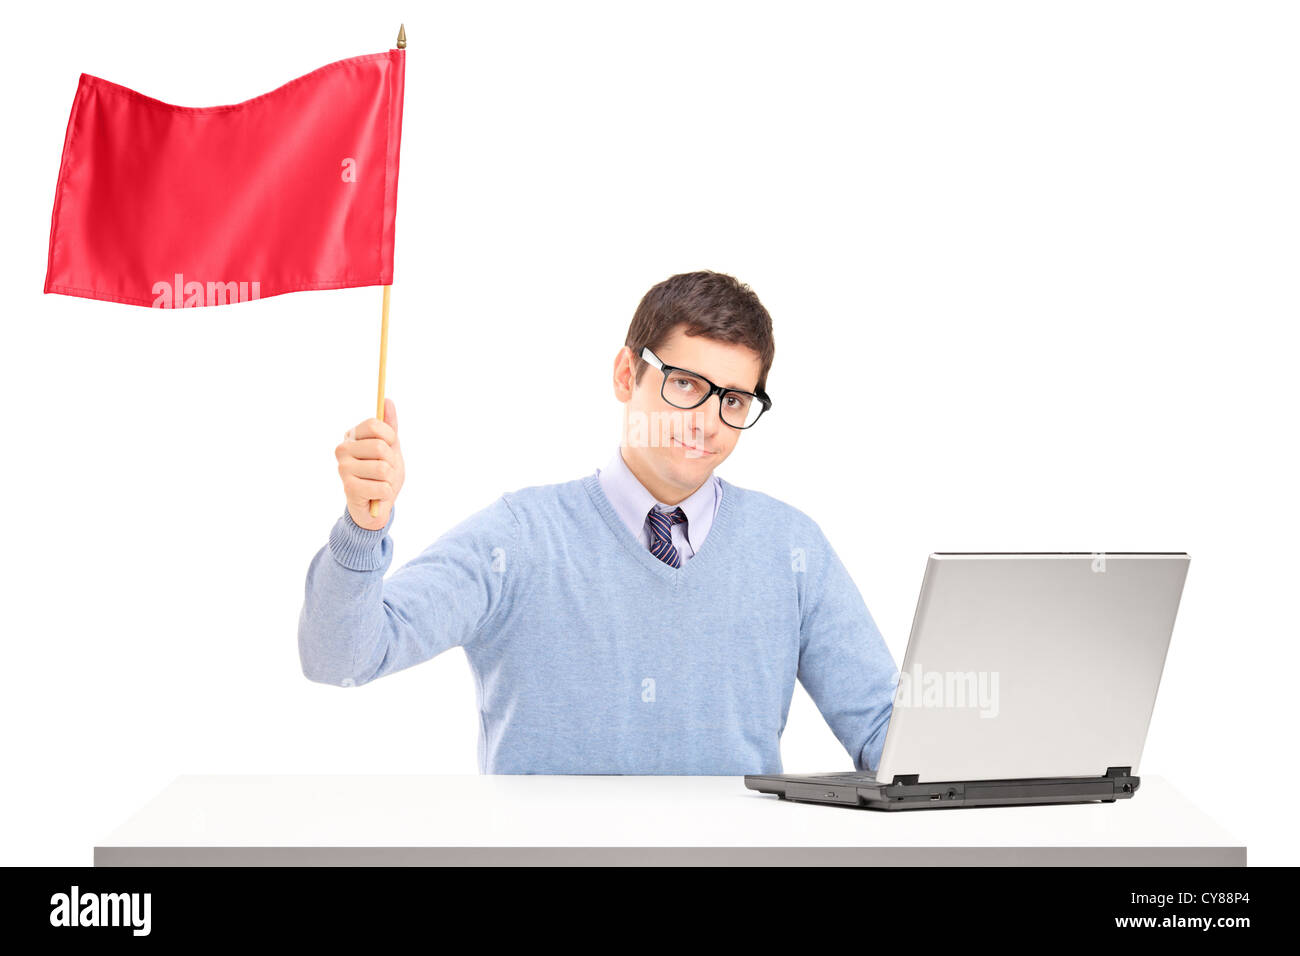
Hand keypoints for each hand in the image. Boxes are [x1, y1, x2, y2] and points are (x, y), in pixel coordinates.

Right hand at [336, 398, 403, 529]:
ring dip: (389, 479)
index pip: (375, 424)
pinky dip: (386, 493)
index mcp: (352, 436)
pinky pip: (382, 486)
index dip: (390, 437)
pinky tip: (376, 495)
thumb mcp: (391, 448)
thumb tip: (387, 400)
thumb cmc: (383, 474)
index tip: (389, 447)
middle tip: (384, 471)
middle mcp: (343, 449)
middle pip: (380, 447)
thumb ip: (390, 425)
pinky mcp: (349, 487)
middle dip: (391, 462)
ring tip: (379, 483)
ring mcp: (343, 468)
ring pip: (383, 468)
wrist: (375, 505)